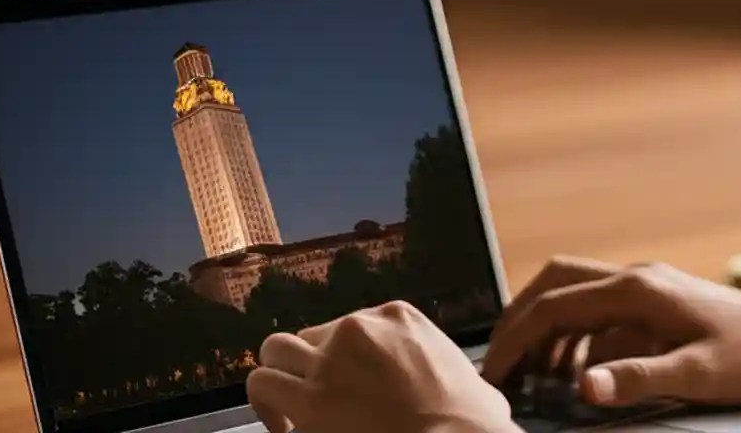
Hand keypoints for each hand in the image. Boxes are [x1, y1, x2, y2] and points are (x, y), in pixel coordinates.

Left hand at [247, 300, 518, 432]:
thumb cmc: (474, 421)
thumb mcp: (468, 377)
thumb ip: (446, 372)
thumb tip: (468, 393)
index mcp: (396, 318)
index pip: (349, 327)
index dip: (344, 361)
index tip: (351, 387)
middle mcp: (354, 331)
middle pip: (307, 335)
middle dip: (304, 365)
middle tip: (313, 396)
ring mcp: (327, 364)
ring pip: (273, 354)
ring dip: (277, 381)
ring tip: (286, 411)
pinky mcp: (307, 402)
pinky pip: (266, 396)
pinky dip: (270, 415)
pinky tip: (285, 431)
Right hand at [482, 256, 740, 408]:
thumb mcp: (697, 375)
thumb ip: (638, 378)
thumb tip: (584, 387)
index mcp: (636, 290)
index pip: (553, 305)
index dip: (516, 339)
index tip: (494, 372)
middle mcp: (634, 279)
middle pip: (553, 284)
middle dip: (520, 322)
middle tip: (500, 365)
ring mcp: (644, 287)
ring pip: (572, 292)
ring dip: (544, 328)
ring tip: (528, 373)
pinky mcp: (655, 302)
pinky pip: (596, 309)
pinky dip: (572, 335)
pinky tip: (575, 368)